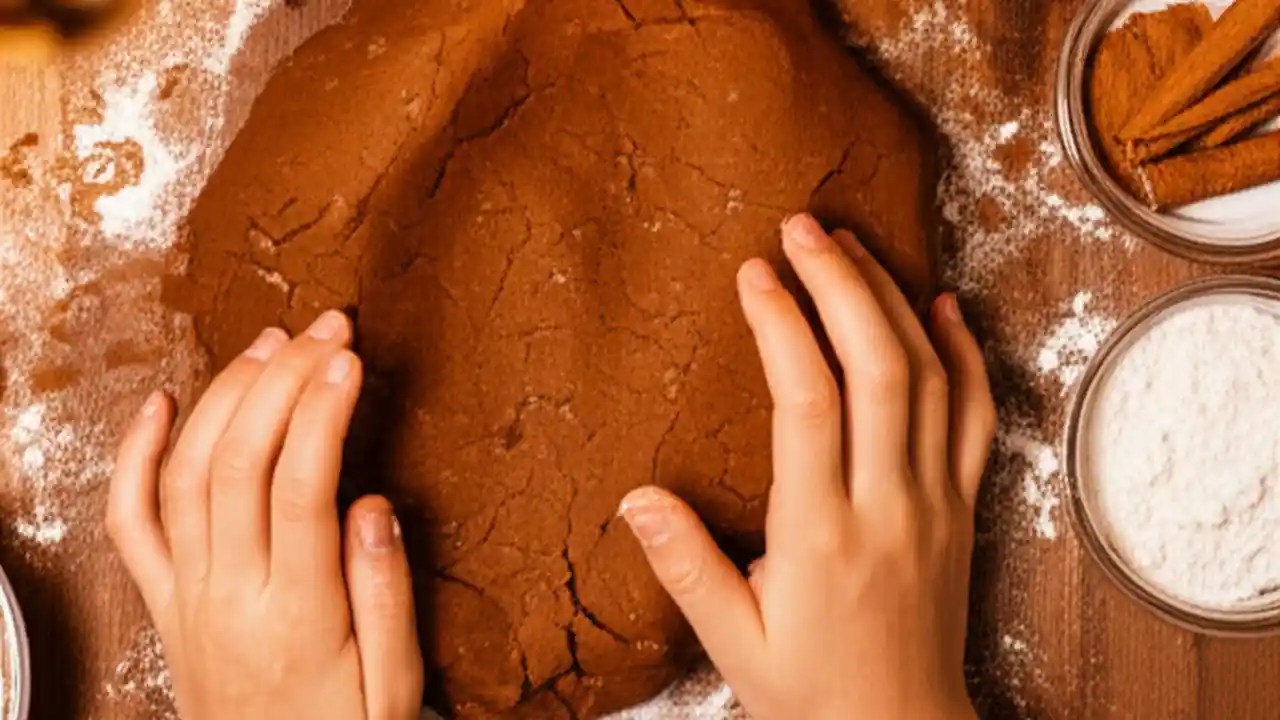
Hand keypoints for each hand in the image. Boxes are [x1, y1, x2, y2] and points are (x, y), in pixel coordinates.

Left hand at [107, 311, 423, 719]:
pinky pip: (129, 521)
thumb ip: (386, 595)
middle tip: (324, 329)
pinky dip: (132, 455)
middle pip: (238, 462)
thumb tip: (373, 505)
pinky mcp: (163, 602)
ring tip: (270, 345)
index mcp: (295, 617)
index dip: (322, 411)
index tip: (348, 359)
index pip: (298, 488)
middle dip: (283, 380)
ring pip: (185, 474)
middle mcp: (227, 598)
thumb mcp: (394, 687)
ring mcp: (186, 596)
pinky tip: (158, 403)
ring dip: (224, 397)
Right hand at [619, 214, 994, 719]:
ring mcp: (936, 502)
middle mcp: (888, 505)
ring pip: (928, 379)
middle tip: (803, 226)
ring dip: (891, 301)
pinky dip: (964, 355)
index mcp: (821, 534)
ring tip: (850, 246)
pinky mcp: (963, 508)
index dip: (782, 326)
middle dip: (840, 284)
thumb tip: (635, 498)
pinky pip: (978, 417)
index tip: (753, 273)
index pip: (807, 404)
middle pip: (877, 368)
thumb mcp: (732, 643)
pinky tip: (942, 306)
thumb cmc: (812, 693)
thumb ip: (685, 568)